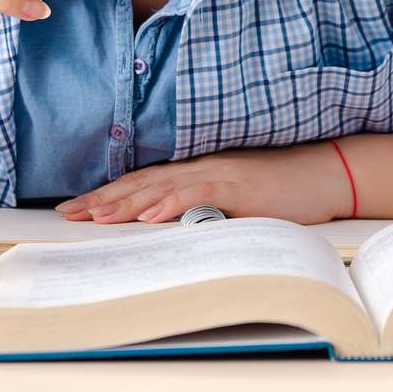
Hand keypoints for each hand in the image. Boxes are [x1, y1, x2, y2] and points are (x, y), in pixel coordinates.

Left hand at [55, 142, 352, 224]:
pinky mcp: (237, 185)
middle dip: (102, 199)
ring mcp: (218, 173)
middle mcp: (200, 166)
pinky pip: (197, 193)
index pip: (143, 181)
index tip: (76, 207)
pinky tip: (148, 216)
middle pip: (141, 182)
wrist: (325, 172)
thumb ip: (204, 206)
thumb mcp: (235, 198)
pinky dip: (171, 204)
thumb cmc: (284, 189)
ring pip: (161, 186)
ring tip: (96, 217)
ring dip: (126, 202)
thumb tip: (170, 225)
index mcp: (198, 169)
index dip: (108, 193)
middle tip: (67, 214)